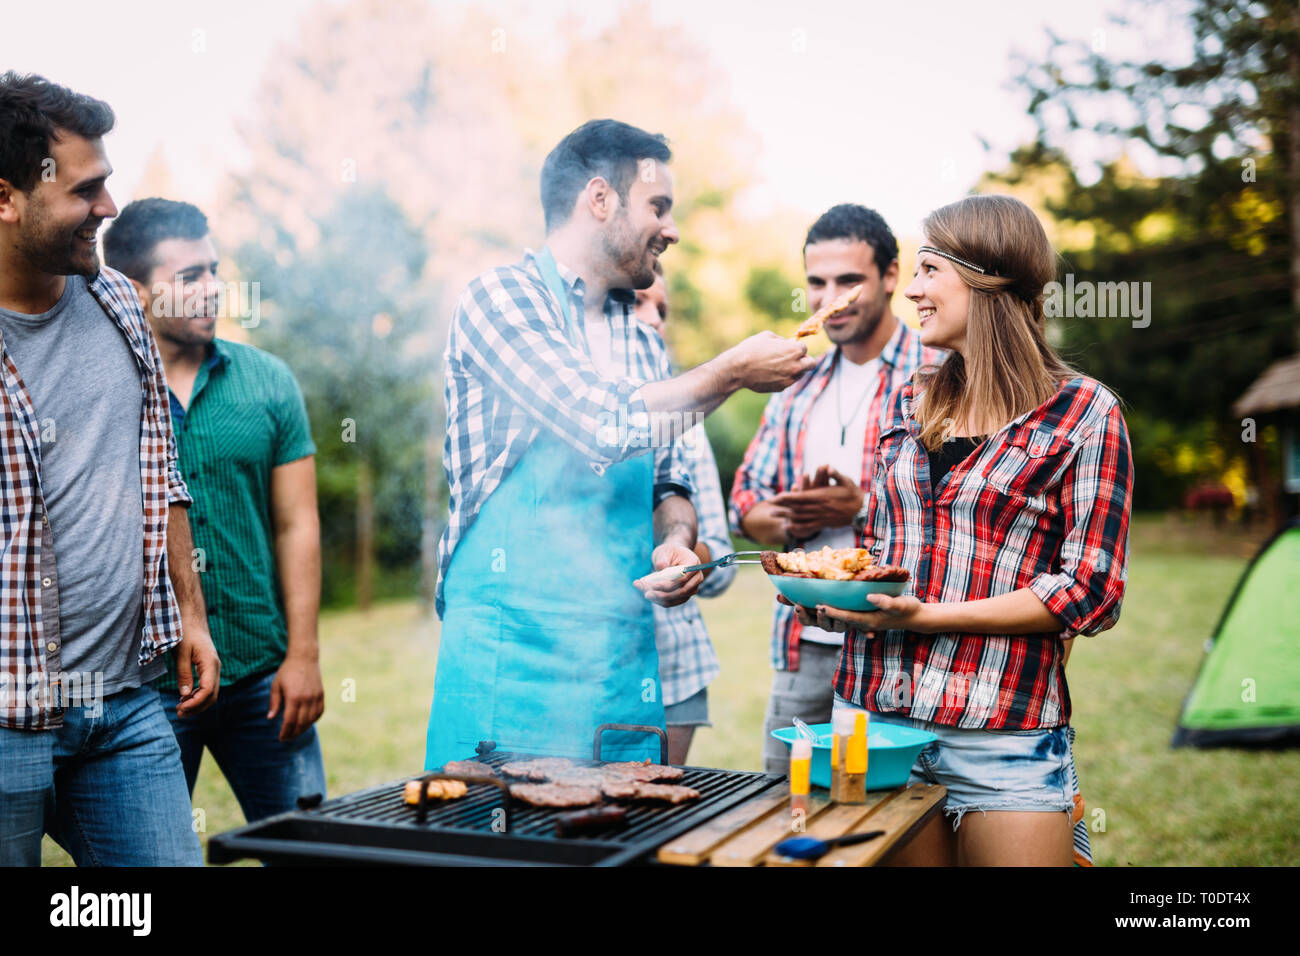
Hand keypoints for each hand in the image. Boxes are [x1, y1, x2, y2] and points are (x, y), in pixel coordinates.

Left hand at [175, 626, 220, 716]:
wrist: (192, 619)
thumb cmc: (185, 632)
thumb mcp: (181, 653)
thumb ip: (183, 673)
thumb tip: (184, 694)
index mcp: (210, 663)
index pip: (208, 690)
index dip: (195, 703)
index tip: (181, 708)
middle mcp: (215, 668)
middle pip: (212, 695)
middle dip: (197, 707)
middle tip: (179, 712)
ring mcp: (214, 668)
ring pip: (211, 693)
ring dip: (197, 703)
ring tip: (180, 707)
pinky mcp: (209, 668)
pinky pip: (207, 687)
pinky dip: (197, 695)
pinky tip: (185, 697)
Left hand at [268, 654, 324, 741]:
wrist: (304, 658)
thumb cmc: (287, 671)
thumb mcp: (276, 686)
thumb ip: (274, 703)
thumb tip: (270, 718)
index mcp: (294, 697)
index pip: (290, 721)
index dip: (285, 732)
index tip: (280, 738)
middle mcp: (307, 699)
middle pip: (301, 723)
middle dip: (293, 733)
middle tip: (286, 738)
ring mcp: (316, 697)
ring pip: (311, 720)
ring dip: (303, 729)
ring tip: (295, 732)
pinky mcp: (321, 695)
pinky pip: (319, 713)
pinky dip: (313, 720)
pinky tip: (306, 723)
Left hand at [634, 543, 703, 607]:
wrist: (674, 555)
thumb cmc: (669, 552)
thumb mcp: (664, 551)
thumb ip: (663, 559)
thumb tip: (661, 567)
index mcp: (694, 564)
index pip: (683, 579)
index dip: (669, 584)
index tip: (654, 585)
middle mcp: (696, 579)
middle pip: (681, 592)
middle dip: (662, 594)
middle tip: (646, 593)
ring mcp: (692, 589)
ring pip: (675, 599)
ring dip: (659, 598)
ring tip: (645, 593)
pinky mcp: (684, 596)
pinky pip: (672, 602)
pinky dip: (660, 600)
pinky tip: (649, 595)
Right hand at [723, 332, 817, 392]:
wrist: (738, 369)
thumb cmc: (751, 349)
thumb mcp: (767, 336)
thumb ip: (782, 340)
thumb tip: (789, 343)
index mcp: (794, 350)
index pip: (804, 348)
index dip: (796, 347)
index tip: (789, 347)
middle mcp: (796, 365)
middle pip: (811, 364)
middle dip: (805, 360)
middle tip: (796, 359)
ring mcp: (790, 378)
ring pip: (801, 374)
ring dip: (795, 370)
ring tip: (779, 366)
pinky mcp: (782, 387)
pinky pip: (789, 381)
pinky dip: (784, 378)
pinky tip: (771, 374)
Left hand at [771, 466, 863, 538]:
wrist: (862, 511)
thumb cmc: (853, 493)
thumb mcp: (846, 481)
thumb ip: (835, 474)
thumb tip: (828, 467)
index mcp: (822, 496)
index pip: (800, 497)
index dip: (787, 498)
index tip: (776, 497)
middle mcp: (819, 508)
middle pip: (797, 508)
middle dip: (782, 507)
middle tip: (769, 506)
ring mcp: (821, 517)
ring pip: (800, 517)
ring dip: (786, 516)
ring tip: (773, 514)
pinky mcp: (824, 523)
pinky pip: (808, 526)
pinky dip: (797, 527)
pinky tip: (789, 526)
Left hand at [777, 592, 929, 632]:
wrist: (910, 616)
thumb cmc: (907, 609)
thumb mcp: (901, 604)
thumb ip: (886, 602)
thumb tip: (870, 597)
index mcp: (867, 621)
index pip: (845, 617)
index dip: (832, 612)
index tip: (819, 605)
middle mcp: (855, 622)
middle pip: (827, 622)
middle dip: (810, 614)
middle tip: (794, 604)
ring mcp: (851, 619)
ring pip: (823, 620)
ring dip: (806, 612)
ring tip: (790, 601)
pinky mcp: (848, 614)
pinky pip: (826, 612)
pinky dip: (812, 606)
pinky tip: (799, 597)